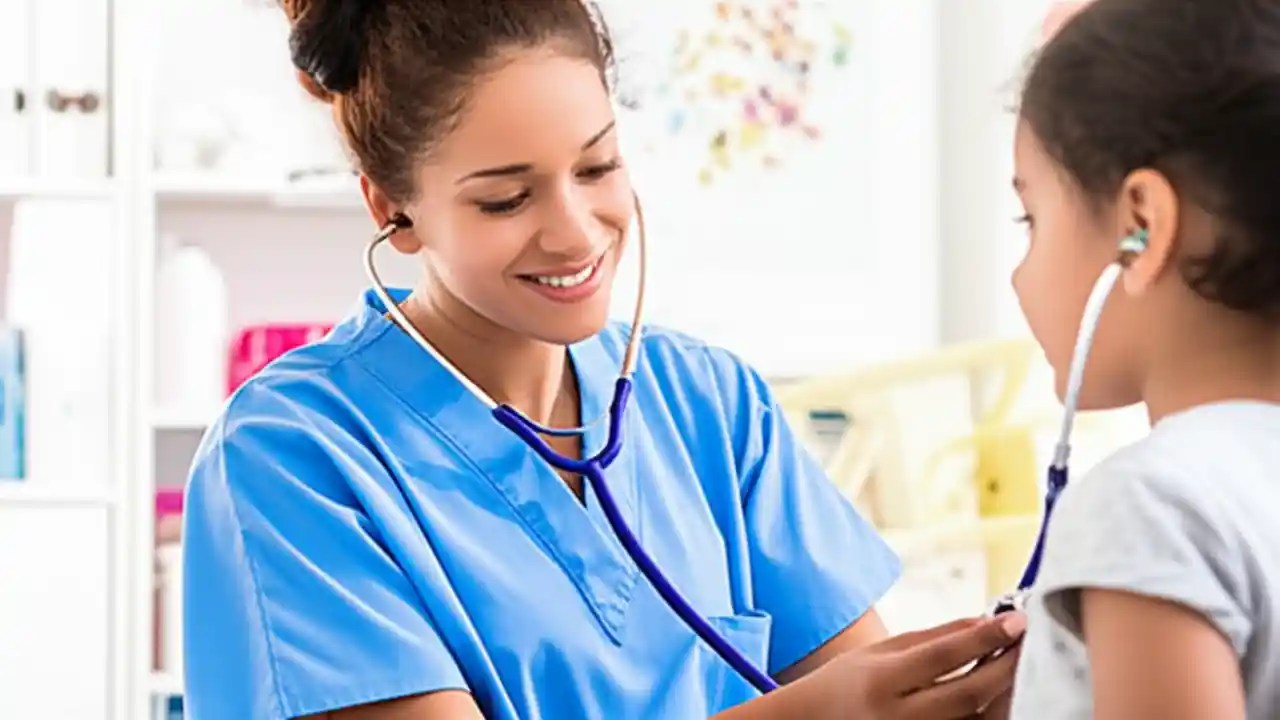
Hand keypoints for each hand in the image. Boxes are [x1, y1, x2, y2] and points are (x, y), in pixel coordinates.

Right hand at [805, 613, 1025, 719]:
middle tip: (1029, 642)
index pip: (944, 656)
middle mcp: (900, 717)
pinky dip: (992, 714)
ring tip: (1019, 666)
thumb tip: (985, 622)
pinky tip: (1002, 694)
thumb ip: (934, 637)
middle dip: (1007, 665)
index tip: (1016, 620)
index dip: (984, 637)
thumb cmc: (850, 683)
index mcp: (883, 681)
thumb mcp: (883, 650)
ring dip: (1008, 693)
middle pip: (970, 693)